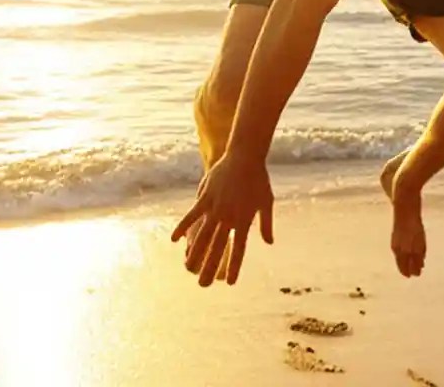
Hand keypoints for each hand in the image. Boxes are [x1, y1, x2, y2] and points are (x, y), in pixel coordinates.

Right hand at [171, 155, 273, 286]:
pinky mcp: (204, 197)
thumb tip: (269, 243)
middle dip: (210, 267)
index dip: (235, 266)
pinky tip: (174, 240)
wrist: (245, 156)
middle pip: (218, 247)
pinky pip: (191, 215)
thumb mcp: (266, 202)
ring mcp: (215, 207)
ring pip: (202, 235)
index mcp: (244, 220)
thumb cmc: (258, 180)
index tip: (231, 283)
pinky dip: (182, 227)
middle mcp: (228, 217)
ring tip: (188, 268)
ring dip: (195, 253)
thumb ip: (265, 224)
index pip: (239, 249)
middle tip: (203, 285)